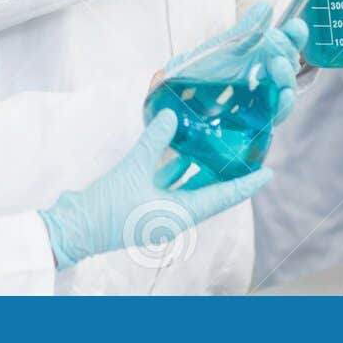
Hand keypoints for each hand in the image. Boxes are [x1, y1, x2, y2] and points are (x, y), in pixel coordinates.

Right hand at [38, 110, 269, 270]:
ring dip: (198, 168)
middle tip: (243, 153)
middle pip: (209, 192)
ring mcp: (158, 211)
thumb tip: (170, 114)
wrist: (74, 229)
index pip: (222, 197)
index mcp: (180, 214)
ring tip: (215, 145)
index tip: (268, 173)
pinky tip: (176, 147)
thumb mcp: (133, 169)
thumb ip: (154, 141)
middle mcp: (174, 215)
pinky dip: (174, 168)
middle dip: (226, 173)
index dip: (246, 184)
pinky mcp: (142, 203)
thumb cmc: (107, 208)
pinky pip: (168, 184)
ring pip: (187, 187)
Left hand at [158, 0, 308, 125]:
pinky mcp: (254, 124)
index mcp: (260, 59)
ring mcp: (261, 101)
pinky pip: (273, 118)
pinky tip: (282, 96)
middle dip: (288, 55)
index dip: (295, 37)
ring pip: (285, 93)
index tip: (296, 27)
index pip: (286, 47)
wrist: (172, 100)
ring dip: (287, 80)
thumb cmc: (198, 72)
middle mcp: (265, 80)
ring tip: (277, 66)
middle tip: (275, 44)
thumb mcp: (221, 48)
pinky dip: (281, 106)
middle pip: (288, 69)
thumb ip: (245, 31)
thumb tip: (266, 7)